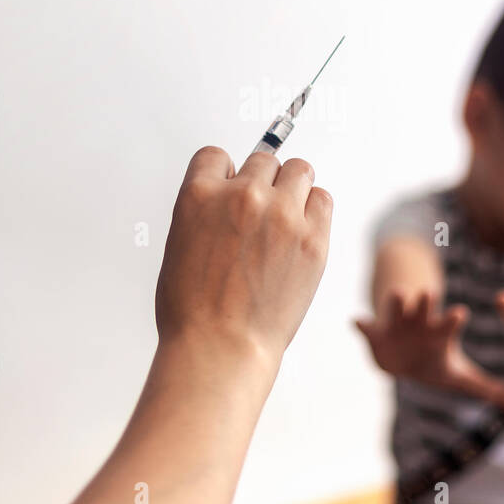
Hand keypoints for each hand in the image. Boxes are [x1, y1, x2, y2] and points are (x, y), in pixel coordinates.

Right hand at [155, 147, 332, 366]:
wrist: (221, 348)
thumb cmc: (193, 311)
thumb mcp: (179, 245)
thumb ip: (206, 212)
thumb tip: (226, 200)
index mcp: (199, 195)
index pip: (217, 156)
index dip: (225, 174)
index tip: (231, 189)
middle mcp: (242, 196)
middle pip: (264, 160)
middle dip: (262, 183)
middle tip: (261, 214)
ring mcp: (281, 214)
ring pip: (299, 170)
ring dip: (292, 188)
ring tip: (286, 218)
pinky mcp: (313, 237)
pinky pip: (323, 199)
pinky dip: (315, 210)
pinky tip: (303, 231)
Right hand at [354, 292, 503, 409]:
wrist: (401, 361)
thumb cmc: (435, 364)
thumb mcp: (458, 375)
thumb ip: (483, 385)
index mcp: (440, 332)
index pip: (450, 323)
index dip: (454, 319)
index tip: (461, 313)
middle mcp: (420, 322)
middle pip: (425, 307)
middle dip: (427, 301)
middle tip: (431, 292)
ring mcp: (397, 324)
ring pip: (397, 307)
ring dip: (396, 301)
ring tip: (396, 293)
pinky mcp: (376, 332)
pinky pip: (367, 326)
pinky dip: (362, 324)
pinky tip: (356, 320)